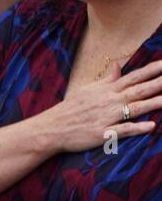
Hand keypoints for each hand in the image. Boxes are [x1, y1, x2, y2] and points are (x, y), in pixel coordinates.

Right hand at [35, 58, 161, 153]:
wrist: (51, 128)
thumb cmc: (69, 109)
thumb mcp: (88, 90)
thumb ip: (107, 79)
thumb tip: (118, 66)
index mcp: (107, 90)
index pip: (135, 76)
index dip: (153, 70)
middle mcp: (109, 101)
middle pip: (139, 90)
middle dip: (159, 83)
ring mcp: (106, 117)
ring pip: (134, 108)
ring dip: (153, 104)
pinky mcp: (101, 134)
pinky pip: (122, 130)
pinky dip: (136, 128)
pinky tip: (150, 127)